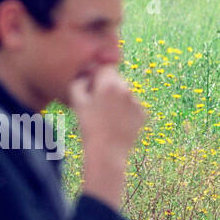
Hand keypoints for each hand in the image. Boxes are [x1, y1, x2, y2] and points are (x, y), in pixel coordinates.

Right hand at [71, 66, 144, 208]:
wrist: (107, 152)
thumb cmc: (88, 126)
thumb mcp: (77, 101)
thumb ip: (80, 80)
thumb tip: (86, 72)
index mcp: (109, 83)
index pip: (105, 67)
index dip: (98, 74)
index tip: (92, 86)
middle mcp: (126, 89)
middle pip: (116, 79)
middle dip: (107, 86)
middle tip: (98, 104)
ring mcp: (136, 102)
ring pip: (125, 93)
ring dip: (117, 99)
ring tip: (107, 116)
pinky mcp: (142, 114)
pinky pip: (132, 106)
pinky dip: (126, 111)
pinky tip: (116, 123)